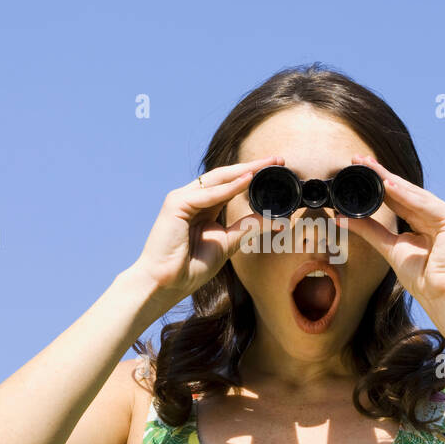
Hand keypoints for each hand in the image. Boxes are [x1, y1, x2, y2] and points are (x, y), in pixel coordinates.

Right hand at [132, 157, 283, 310]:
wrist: (166, 284)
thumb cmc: (191, 267)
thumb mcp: (228, 243)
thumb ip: (248, 228)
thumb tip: (278, 220)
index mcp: (204, 207)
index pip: (231, 185)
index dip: (253, 176)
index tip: (277, 169)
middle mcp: (193, 199)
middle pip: (225, 177)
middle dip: (252, 167)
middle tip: (277, 159)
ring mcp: (182, 199)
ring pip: (216, 179)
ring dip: (242, 171)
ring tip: (265, 165)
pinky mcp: (176, 204)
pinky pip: (206, 194)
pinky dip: (228, 188)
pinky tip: (247, 181)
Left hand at [334, 154, 444, 314]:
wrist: (443, 298)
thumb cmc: (423, 279)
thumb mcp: (390, 248)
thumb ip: (369, 230)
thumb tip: (342, 217)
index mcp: (424, 220)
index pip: (398, 197)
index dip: (378, 183)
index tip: (357, 168)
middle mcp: (438, 214)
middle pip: (405, 191)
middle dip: (381, 175)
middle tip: (359, 159)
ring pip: (414, 194)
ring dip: (390, 180)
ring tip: (369, 168)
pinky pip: (425, 205)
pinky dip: (407, 196)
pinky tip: (389, 185)